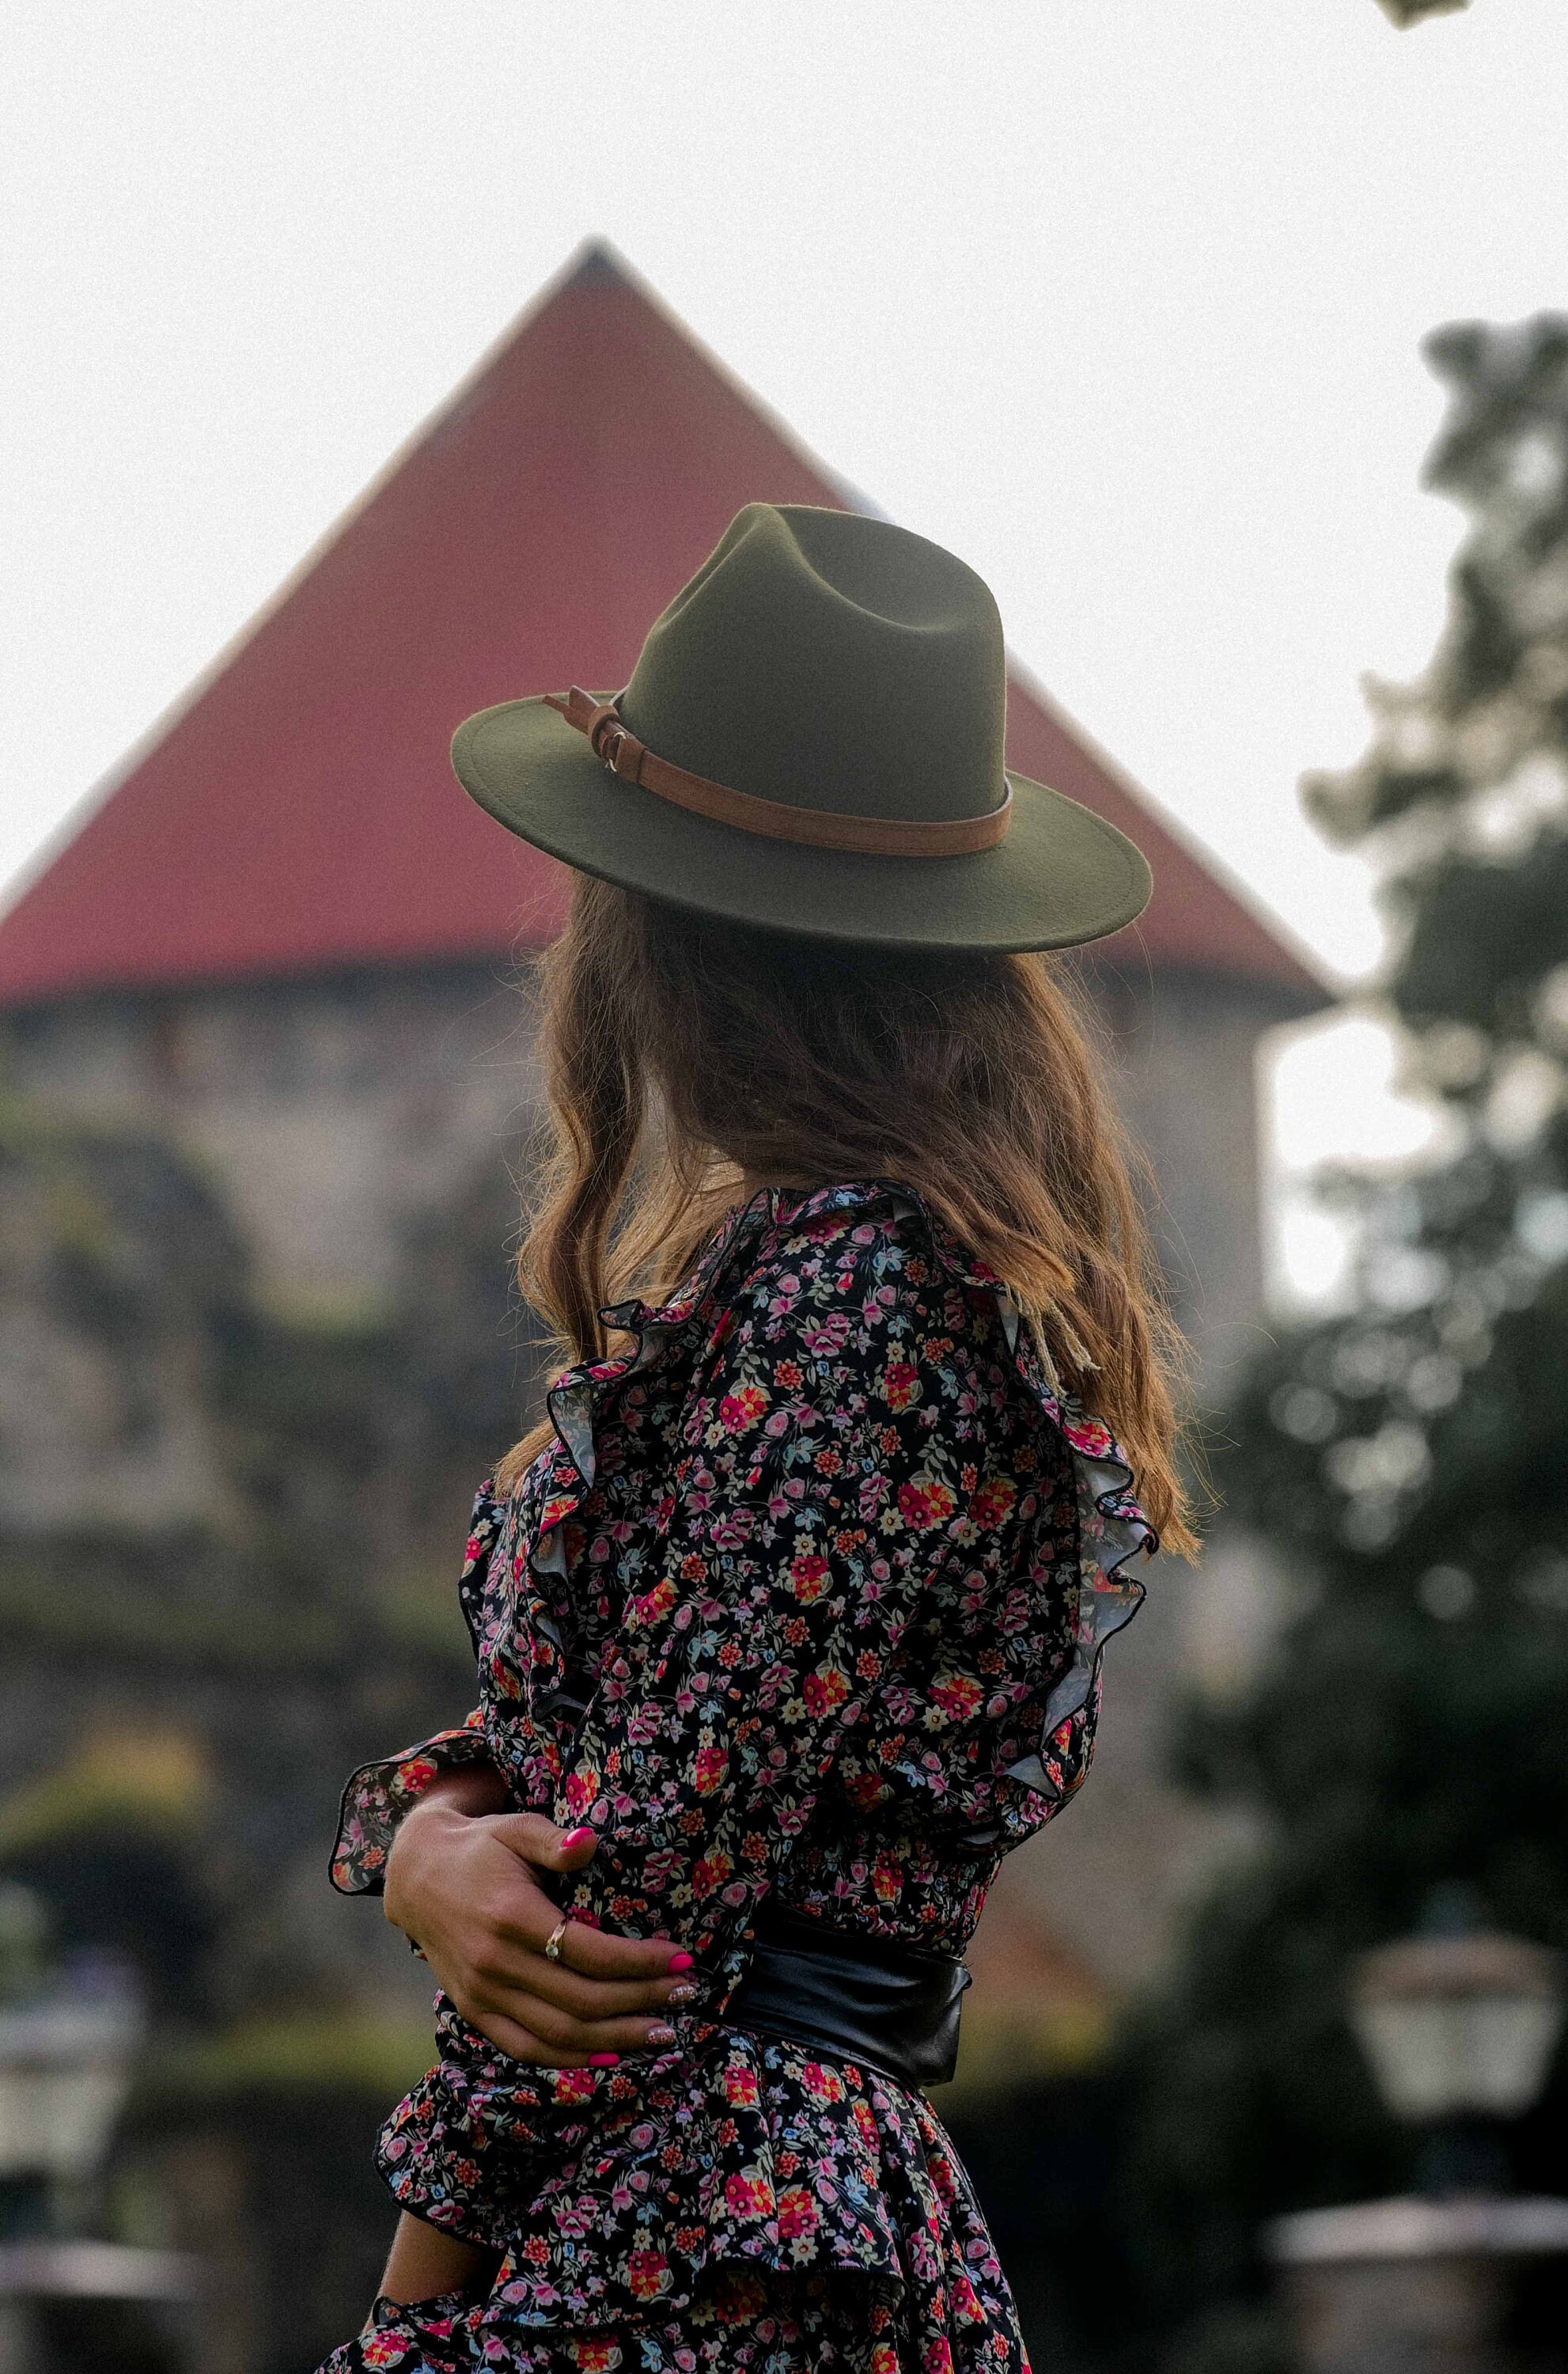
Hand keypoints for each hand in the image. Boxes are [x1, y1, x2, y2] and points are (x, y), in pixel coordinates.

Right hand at [384, 1772, 694, 2066]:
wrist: (416, 1875)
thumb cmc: (480, 1847)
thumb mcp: (515, 1828)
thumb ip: (554, 1840)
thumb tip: (590, 1842)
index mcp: (512, 1916)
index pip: (590, 1953)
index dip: (640, 1961)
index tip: (681, 1958)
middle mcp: (495, 1963)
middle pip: (583, 1999)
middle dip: (642, 2000)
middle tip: (685, 1994)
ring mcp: (482, 1994)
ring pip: (559, 2033)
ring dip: (617, 2037)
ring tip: (663, 2031)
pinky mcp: (474, 2011)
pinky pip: (526, 2047)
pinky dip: (570, 2058)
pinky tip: (609, 2054)